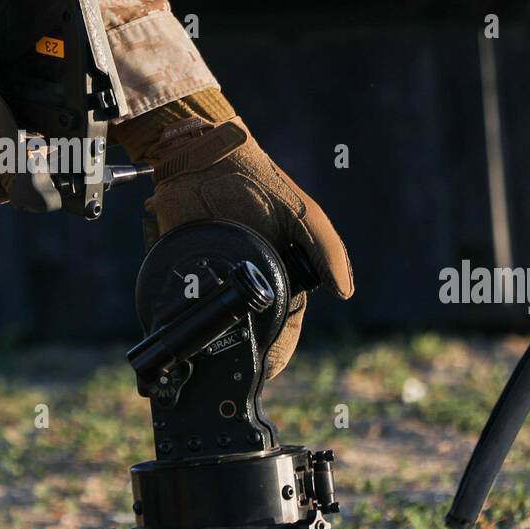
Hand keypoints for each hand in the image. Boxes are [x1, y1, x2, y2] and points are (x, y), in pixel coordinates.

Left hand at [146, 117, 353, 378]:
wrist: (202, 157)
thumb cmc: (259, 182)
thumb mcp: (302, 214)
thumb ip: (327, 248)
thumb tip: (346, 292)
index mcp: (285, 272)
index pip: (289, 322)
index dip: (280, 349)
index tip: (268, 369)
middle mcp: (254, 279)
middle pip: (255, 330)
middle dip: (250, 352)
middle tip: (240, 372)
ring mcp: (219, 278)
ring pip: (220, 323)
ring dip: (217, 341)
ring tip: (211, 364)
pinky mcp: (185, 269)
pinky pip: (184, 303)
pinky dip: (183, 318)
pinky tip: (184, 333)